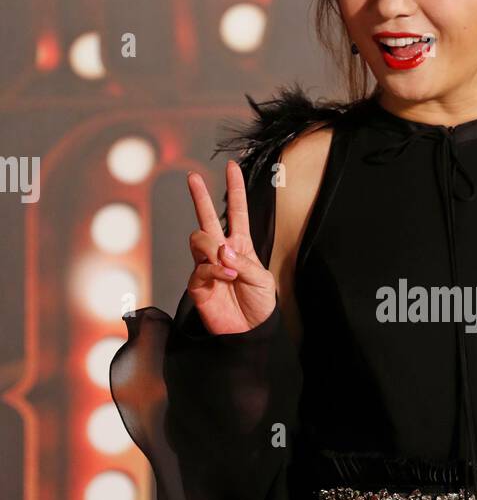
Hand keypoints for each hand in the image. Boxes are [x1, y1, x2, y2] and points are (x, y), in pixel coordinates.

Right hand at [186, 159, 275, 334]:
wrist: (250, 332)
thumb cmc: (260, 305)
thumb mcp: (262, 279)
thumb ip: (243, 262)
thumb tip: (221, 249)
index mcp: (240, 245)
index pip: (236, 212)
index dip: (234, 189)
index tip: (232, 167)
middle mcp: (220, 252)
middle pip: (205, 218)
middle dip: (199, 196)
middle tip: (193, 177)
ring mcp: (206, 266)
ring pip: (198, 239)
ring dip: (212, 247)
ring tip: (227, 265)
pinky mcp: (197, 284)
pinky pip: (199, 267)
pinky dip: (213, 270)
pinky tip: (225, 277)